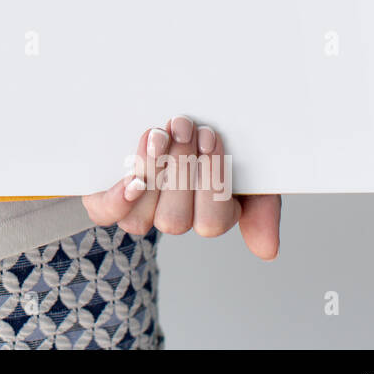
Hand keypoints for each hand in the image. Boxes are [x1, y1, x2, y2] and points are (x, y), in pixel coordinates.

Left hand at [82, 116, 280, 259]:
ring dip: (152, 174)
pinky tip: (131, 180)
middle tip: (185, 129)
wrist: (167, 122)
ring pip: (142, 218)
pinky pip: (108, 213)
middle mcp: (172, 218)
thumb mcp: (248, 170)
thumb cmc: (209, 145)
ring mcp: (138, 212)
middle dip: (182, 170)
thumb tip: (266, 252)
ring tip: (161, 135)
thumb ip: (262, 207)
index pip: (212, 222)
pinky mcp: (107, 200)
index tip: (210, 139)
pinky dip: (119, 200)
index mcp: (209, 215)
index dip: (211, 180)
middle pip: (175, 220)